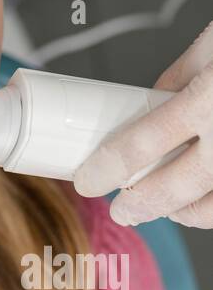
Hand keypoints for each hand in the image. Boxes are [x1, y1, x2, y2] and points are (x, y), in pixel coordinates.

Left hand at [73, 21, 212, 226]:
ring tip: (166, 208)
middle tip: (122, 209)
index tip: (89, 179)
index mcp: (212, 97)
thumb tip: (148, 100)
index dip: (107, 168)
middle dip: (140, 205)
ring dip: (185, 213)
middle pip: (175, 189)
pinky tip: (206, 199)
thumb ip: (180, 76)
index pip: (142, 144)